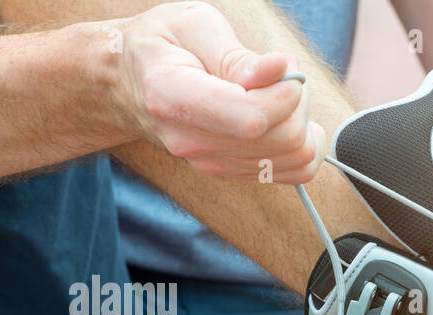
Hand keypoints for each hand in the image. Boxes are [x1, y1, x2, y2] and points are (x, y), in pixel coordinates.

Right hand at [111, 1, 322, 183]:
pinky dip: (303, 144)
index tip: (284, 65)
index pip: (251, 119)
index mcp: (173, 97)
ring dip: (302, 121)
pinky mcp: (230, 172)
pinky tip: (287, 117)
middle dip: (298, 101)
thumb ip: (237, 54)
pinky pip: (292, 171)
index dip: (284, 93)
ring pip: (293, 158)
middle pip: (281, 140)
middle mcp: (190, 142)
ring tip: (279, 93)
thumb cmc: (162, 46)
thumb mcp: (191, 25)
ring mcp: (209, 163)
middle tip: (283, 74)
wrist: (129, 83)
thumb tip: (281, 70)